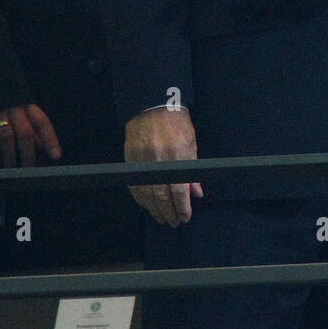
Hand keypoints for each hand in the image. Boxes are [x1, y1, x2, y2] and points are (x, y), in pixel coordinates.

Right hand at [0, 104, 60, 167]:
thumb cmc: (9, 99)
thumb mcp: (24, 107)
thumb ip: (32, 125)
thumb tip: (42, 149)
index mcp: (29, 105)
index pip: (43, 123)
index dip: (50, 140)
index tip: (56, 156)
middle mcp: (15, 107)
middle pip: (25, 133)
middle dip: (28, 154)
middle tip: (29, 169)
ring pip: (7, 136)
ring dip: (10, 155)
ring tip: (12, 169)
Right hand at [124, 106, 202, 226]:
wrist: (153, 106)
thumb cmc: (176, 122)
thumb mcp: (191, 143)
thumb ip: (193, 169)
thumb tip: (197, 193)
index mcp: (178, 155)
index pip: (180, 190)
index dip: (182, 207)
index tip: (185, 217)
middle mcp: (159, 160)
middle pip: (162, 196)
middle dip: (168, 212)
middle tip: (173, 222)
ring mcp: (142, 160)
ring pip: (147, 194)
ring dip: (154, 209)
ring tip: (161, 218)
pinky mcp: (130, 160)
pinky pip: (135, 185)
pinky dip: (141, 198)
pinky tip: (147, 205)